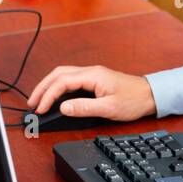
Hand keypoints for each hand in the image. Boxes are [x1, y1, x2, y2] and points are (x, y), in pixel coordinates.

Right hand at [26, 64, 155, 120]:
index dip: (48, 95)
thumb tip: (62, 107)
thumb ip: (84, 108)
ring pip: (63, 75)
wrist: (150, 95)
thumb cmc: (134, 100)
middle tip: (32, 104)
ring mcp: (92, 75)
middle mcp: (90, 71)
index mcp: (93, 75)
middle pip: (58, 74)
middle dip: (42, 88)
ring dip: (49, 86)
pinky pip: (70, 80)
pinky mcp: (94, 80)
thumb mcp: (109, 108)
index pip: (62, 82)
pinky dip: (58, 87)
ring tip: (38, 100)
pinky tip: (54, 97)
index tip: (40, 109)